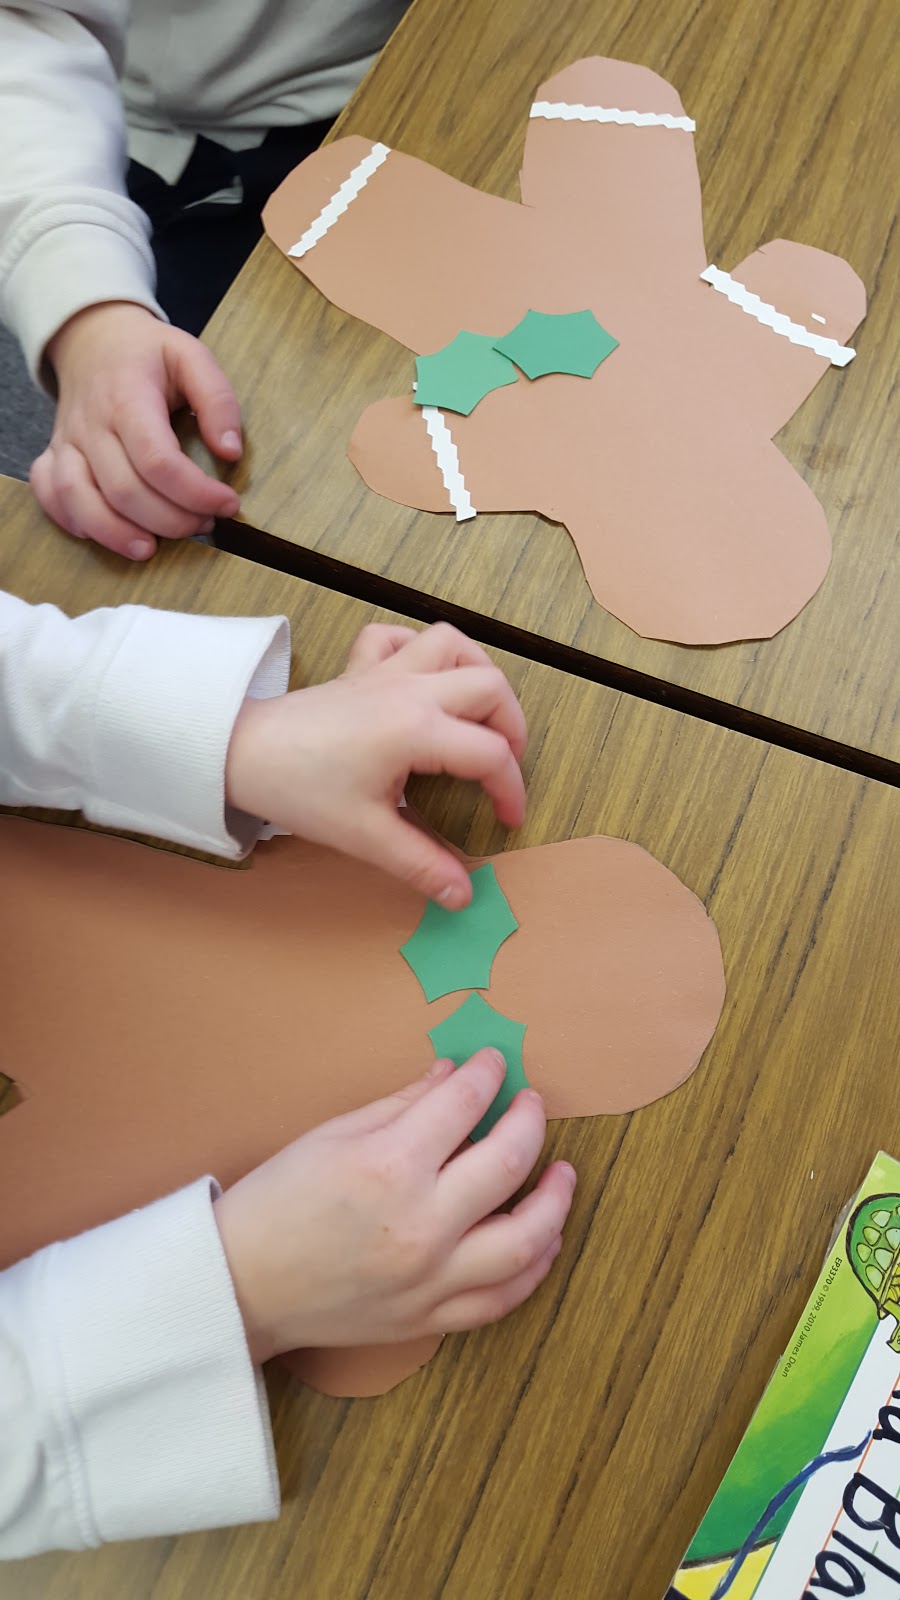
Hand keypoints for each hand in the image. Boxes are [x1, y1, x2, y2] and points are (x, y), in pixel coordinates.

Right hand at [31, 302, 242, 559]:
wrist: (92, 340)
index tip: (227, 504)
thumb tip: (230, 451)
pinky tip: (107, 533)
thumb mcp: (191, 356)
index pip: (158, 460)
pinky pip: (51, 496)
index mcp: (127, 396)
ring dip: (117, 535)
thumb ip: (217, 399)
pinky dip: (73, 522)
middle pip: (125, 491)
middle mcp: (91, 424)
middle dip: (170, 520)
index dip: (196, 493)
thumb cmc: (147, 354)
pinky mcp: (53, 456)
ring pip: (80, 500)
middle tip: (203, 524)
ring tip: (153, 548)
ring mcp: (68, 442)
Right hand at [213, 1050, 575, 1363]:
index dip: (486, 1074)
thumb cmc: (277, 1202)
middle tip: (530, 1105)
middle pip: (508, 1163)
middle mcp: (420, 1224)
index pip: (463, 1104)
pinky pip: (502, 1298)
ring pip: (525, 1240)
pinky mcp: (429, 1318)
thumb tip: (452, 1075)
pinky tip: (544, 1239)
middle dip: (529, 1122)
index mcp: (388, 1166)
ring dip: (554, 1201)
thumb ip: (401, 1105)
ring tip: (562, 1173)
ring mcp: (430, 1278)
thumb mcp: (332, 1135)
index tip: (494, 1064)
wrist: (241, 1285)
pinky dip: (533, 1267)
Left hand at [225, 622, 527, 907]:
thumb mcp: (365, 836)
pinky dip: (419, 650)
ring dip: (476, 673)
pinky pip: (399, 637)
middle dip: (510, 726)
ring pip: (452, 644)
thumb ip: (421, 865)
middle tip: (502, 767)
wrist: (239, 754)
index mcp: (418, 729)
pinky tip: (421, 681)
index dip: (511, 790)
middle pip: (489, 686)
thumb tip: (463, 896)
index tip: (507, 821)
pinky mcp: (358, 667)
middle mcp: (410, 689)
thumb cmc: (300, 790)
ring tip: (478, 714)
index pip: (491, 754)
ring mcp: (384, 671)